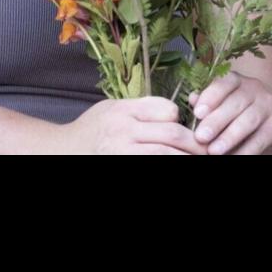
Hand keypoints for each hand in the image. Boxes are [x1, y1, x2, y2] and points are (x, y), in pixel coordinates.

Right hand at [67, 97, 207, 154]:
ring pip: (165, 154)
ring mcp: (121, 151)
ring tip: (201, 158)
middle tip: (209, 150)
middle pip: (172, 134)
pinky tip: (180, 161)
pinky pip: (154, 163)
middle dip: (196, 144)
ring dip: (186, 157)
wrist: (62, 151)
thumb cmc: (92, 129)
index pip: (166, 110)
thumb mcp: (112, 109)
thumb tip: (175, 113)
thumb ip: (141, 109)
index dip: (179, 118)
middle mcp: (122, 131)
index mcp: (123, 110)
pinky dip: (170, 162)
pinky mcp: (121, 162)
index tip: (183, 127)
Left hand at [189, 72, 271, 154]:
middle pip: (236, 103)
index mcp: (236, 80)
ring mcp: (270, 105)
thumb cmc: (230, 112)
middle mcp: (255, 89)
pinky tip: (233, 157)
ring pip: (249, 121)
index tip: (197, 113)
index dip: (211, 97)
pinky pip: (261, 138)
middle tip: (201, 137)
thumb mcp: (217, 103)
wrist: (264, 120)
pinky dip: (246, 150)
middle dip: (217, 121)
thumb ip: (205, 102)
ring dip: (230, 137)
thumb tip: (193, 99)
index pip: (224, 84)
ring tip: (214, 151)